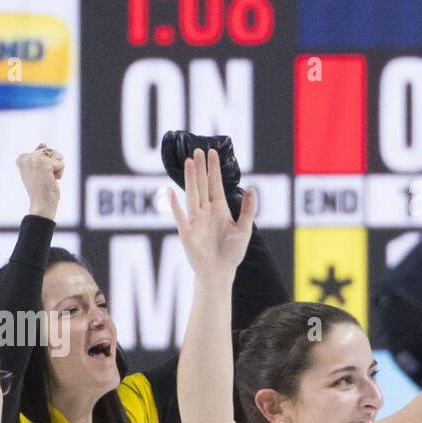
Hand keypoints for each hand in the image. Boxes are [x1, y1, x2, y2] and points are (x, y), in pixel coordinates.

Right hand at [16, 143, 64, 218]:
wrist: (41, 205)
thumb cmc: (40, 190)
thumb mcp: (38, 170)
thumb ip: (39, 155)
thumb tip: (43, 144)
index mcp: (21, 158)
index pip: (43, 150)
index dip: (46, 164)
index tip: (38, 176)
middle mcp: (26, 157)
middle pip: (50, 151)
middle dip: (52, 165)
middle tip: (44, 178)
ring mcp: (34, 160)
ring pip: (57, 156)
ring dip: (56, 169)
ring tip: (48, 179)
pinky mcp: (44, 164)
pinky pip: (61, 164)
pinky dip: (60, 174)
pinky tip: (51, 181)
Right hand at [167, 149, 256, 279]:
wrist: (219, 272)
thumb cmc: (232, 253)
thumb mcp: (244, 230)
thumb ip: (248, 210)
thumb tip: (253, 189)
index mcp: (219, 209)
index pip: (215, 184)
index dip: (213, 169)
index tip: (212, 152)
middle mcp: (205, 211)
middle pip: (202, 185)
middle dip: (200, 168)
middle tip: (197, 150)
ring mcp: (195, 220)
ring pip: (192, 194)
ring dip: (190, 179)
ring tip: (188, 162)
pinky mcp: (187, 232)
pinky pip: (179, 216)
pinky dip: (174, 205)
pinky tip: (169, 192)